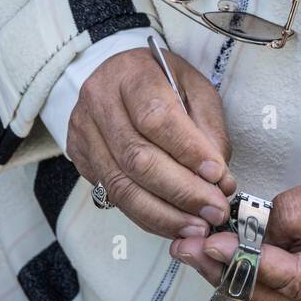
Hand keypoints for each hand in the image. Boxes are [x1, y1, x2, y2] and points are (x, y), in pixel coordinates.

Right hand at [66, 46, 235, 238]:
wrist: (121, 78)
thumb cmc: (164, 82)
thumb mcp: (195, 89)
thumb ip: (209, 131)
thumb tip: (220, 181)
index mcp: (131, 74)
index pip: (156, 116)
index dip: (187, 150)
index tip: (217, 174)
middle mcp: (99, 101)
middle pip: (137, 157)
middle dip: (181, 191)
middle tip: (214, 210)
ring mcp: (84, 131)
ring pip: (122, 185)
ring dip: (165, 214)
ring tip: (198, 226)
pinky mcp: (80, 158)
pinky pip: (113, 196)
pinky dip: (147, 216)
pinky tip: (173, 223)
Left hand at [170, 145, 300, 300]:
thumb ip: (298, 212)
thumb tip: (255, 227)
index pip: (289, 280)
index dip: (245, 262)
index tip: (210, 242)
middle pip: (270, 296)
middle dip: (225, 271)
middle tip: (185, 245)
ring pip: (266, 291)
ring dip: (228, 268)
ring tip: (189, 244)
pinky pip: (274, 277)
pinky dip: (246, 260)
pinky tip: (217, 242)